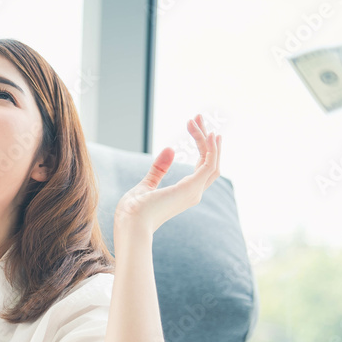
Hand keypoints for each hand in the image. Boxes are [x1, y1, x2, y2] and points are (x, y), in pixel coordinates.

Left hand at [114, 114, 221, 233]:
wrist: (130, 224)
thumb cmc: (134, 211)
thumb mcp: (146, 185)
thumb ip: (158, 169)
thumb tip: (170, 149)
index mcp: (185, 193)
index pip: (202, 168)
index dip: (203, 147)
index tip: (194, 127)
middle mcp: (194, 193)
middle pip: (210, 163)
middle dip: (206, 139)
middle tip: (199, 117)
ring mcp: (194, 191)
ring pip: (212, 162)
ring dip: (208, 140)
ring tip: (200, 120)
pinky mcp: (191, 188)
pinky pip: (209, 165)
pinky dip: (211, 149)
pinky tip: (208, 133)